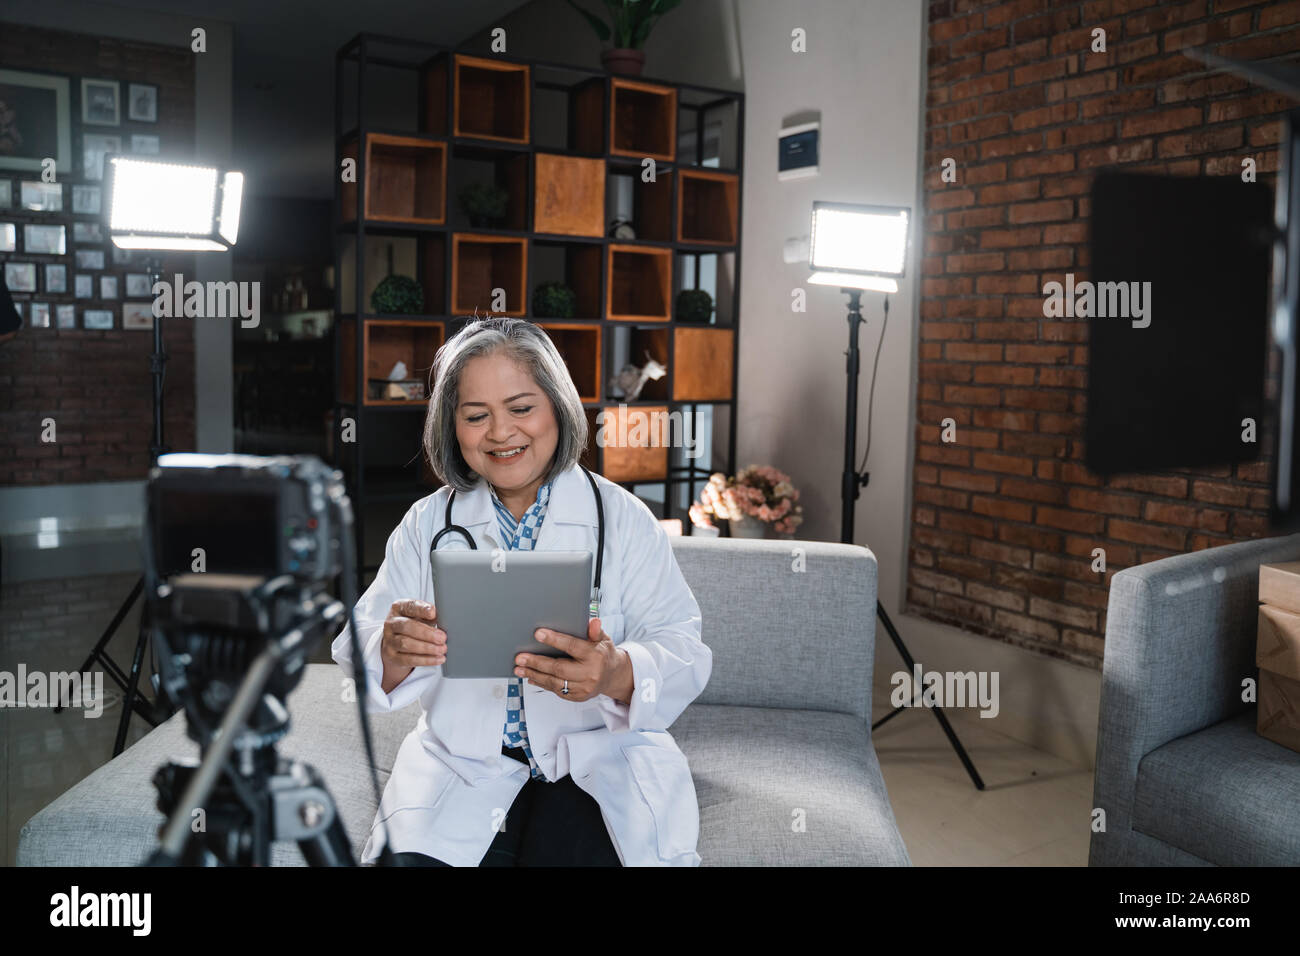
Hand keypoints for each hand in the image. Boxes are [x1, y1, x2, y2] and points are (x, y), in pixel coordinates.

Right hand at [380, 599, 446, 670]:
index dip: (422, 609)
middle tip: (442, 637)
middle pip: (407, 626)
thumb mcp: (421, 616)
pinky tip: (437, 659)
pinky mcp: (392, 656)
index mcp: (399, 608)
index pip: (409, 606)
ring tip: (442, 649)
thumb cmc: (414, 624)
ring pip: (406, 644)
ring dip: (427, 648)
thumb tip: (446, 619)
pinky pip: (408, 659)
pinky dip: (425, 660)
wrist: (397, 642)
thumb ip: (430, 615)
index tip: (433, 614)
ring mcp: (389, 640)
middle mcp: (391, 623)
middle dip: (427, 633)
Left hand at [514, 618, 630, 703]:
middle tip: (520, 657)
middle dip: (537, 663)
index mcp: (595, 656)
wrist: (613, 676)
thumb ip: (595, 630)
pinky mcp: (578, 697)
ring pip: (555, 682)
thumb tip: (592, 621)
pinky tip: (531, 676)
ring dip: (534, 675)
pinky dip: (542, 683)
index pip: (572, 647)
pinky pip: (556, 690)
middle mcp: (590, 673)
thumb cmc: (603, 653)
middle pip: (559, 668)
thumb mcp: (603, 639)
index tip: (538, 634)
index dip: (555, 640)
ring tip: (519, 668)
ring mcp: (584, 688)